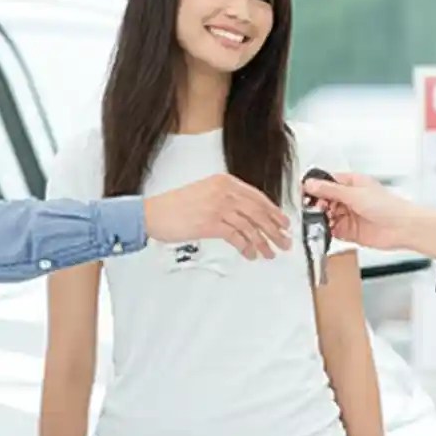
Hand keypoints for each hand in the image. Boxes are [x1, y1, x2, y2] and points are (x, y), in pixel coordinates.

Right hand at [144, 174, 291, 259]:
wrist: (152, 213)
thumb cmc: (174, 206)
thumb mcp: (204, 193)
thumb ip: (226, 199)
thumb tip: (247, 216)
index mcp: (224, 181)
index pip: (257, 197)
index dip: (273, 212)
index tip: (283, 223)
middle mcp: (223, 191)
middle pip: (258, 211)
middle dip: (274, 229)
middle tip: (284, 241)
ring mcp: (218, 207)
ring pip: (250, 226)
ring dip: (262, 242)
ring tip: (269, 253)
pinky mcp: (211, 223)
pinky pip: (236, 237)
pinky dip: (246, 247)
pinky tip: (250, 254)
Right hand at [303, 172, 435, 259]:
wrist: (402, 228)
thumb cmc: (388, 206)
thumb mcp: (355, 194)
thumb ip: (330, 190)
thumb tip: (310, 184)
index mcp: (351, 183)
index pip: (326, 182)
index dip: (313, 187)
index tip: (302, 192)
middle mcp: (348, 198)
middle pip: (323, 200)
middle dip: (315, 205)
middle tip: (310, 209)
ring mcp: (348, 215)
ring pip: (325, 216)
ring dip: (319, 219)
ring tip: (315, 221)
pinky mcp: (348, 231)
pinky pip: (331, 230)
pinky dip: (325, 231)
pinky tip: (322, 231)